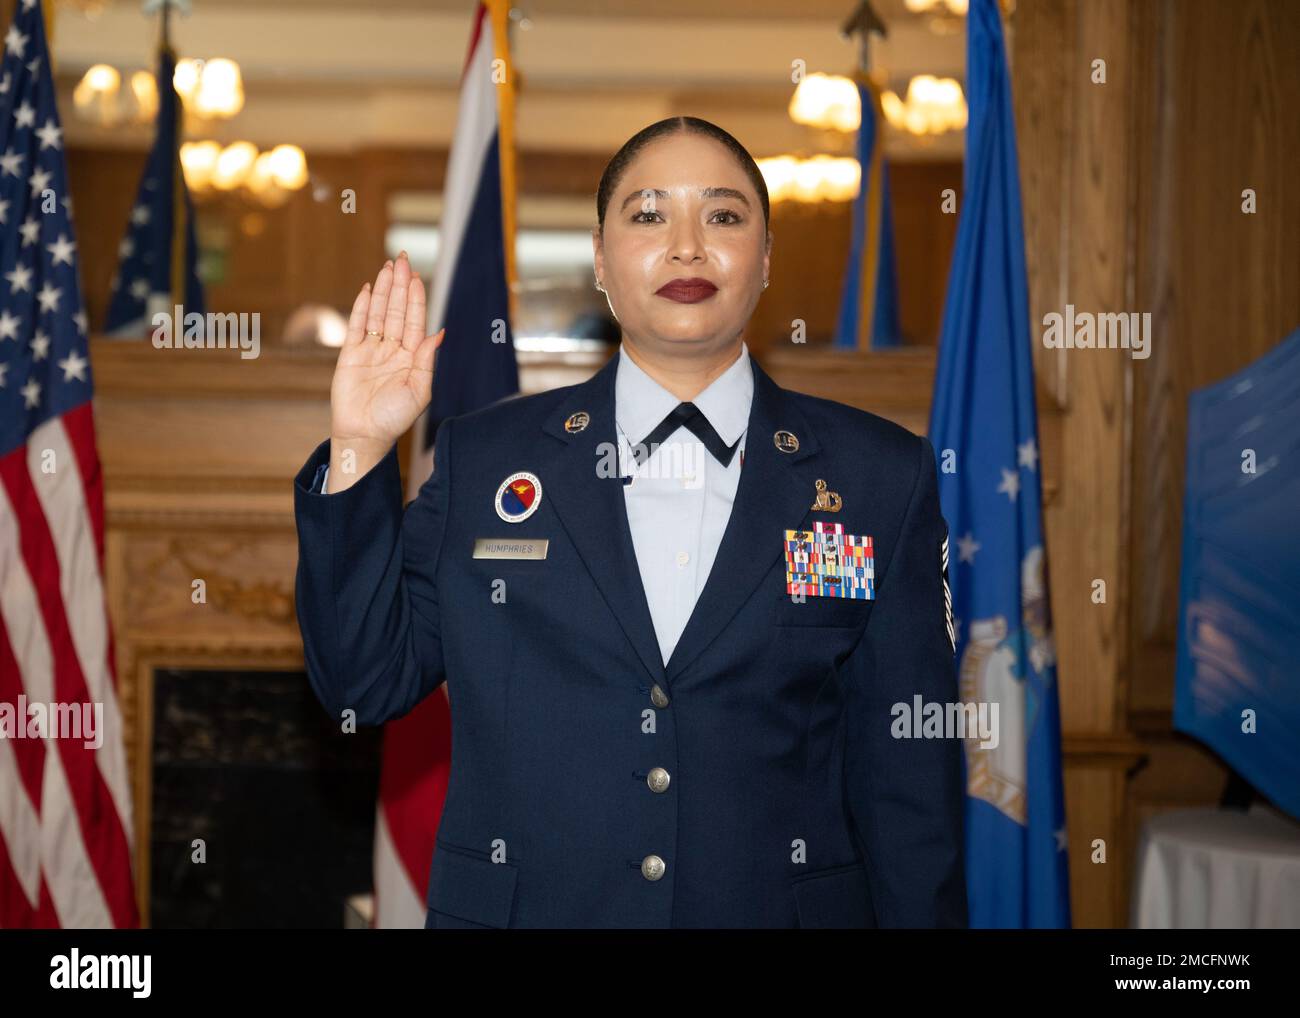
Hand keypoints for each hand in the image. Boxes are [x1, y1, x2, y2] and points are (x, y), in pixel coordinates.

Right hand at [328, 253, 444, 490]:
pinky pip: (357, 325)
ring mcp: (371, 350)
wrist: (364, 435)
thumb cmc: (394, 418)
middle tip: (402, 259)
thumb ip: (426, 361)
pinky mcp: (350, 354)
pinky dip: (362, 307)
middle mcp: (392, 349)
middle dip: (400, 285)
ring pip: (379, 313)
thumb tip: (439, 333)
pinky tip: (368, 289)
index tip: (416, 277)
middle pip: (397, 311)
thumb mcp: (419, 391)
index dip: (416, 298)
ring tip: (387, 267)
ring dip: (383, 290)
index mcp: (411, 357)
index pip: (415, 321)